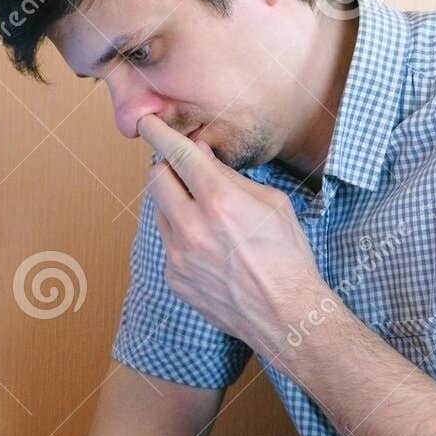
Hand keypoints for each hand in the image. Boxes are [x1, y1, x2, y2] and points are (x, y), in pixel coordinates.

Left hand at [137, 115, 322, 358]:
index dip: (159, 132)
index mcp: (219, 201)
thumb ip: (231, 177)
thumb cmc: (287, 256)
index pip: (177, 154)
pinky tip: (210, 248)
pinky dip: (182, 235)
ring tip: (207, 216)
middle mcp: (192, 226)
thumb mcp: (272, 203)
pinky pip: (168, 242)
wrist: (285, 314)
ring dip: (175, 202)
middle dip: (167, 167)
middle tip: (185, 171)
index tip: (147, 121)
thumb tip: (203, 156)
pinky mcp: (174, 277)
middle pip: (156, 178)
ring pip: (160, 210)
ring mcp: (178, 255)